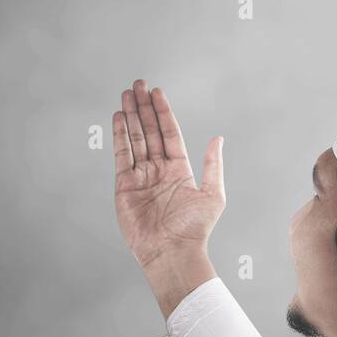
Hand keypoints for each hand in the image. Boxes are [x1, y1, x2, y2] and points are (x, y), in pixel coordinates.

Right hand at [113, 80, 224, 269]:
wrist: (173, 252)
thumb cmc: (195, 229)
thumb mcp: (213, 195)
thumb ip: (212, 165)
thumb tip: (217, 139)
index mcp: (179, 170)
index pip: (169, 133)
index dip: (162, 112)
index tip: (157, 92)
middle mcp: (158, 171)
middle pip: (149, 131)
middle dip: (143, 108)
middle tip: (138, 84)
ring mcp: (141, 177)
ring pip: (135, 139)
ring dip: (130, 116)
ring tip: (126, 94)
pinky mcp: (125, 186)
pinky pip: (122, 156)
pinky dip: (120, 136)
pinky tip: (118, 117)